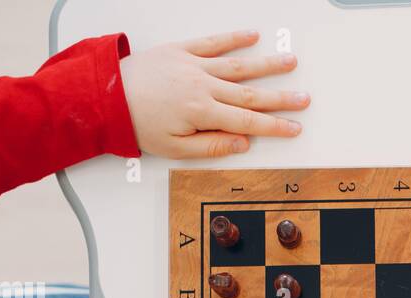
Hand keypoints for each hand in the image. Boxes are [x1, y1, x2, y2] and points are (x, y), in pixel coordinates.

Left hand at [120, 30, 308, 158]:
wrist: (106, 97)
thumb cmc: (138, 124)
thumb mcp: (175, 148)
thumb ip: (212, 146)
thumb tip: (241, 143)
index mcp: (201, 112)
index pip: (247, 122)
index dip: (274, 126)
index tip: (294, 128)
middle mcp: (202, 86)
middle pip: (250, 94)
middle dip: (280, 98)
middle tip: (304, 99)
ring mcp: (193, 65)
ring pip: (238, 66)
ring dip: (266, 65)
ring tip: (289, 62)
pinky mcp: (181, 51)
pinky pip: (212, 43)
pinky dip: (233, 38)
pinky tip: (252, 36)